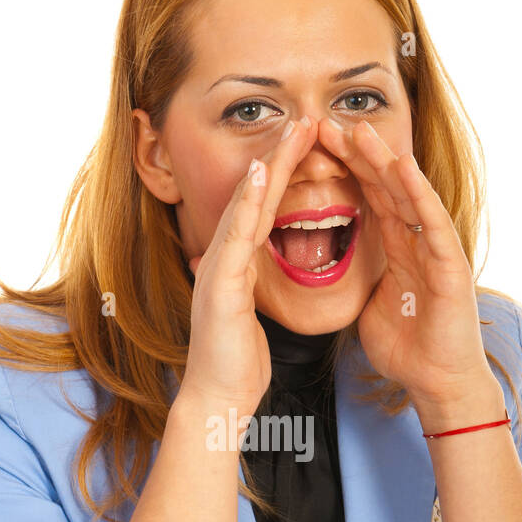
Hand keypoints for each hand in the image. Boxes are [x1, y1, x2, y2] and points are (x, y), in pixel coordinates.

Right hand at [180, 116, 317, 420]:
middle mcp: (222, 260)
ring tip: (293, 131)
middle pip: (254, 198)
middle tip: (304, 119)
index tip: (305, 146)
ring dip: (269, 167)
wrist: (216, 402)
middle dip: (279, 157)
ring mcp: (218, 270)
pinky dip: (248, 203)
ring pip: (246, 207)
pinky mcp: (219, 287)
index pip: (262, 212)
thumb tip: (233, 270)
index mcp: (234, 267)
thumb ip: (243, 289)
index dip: (281, 177)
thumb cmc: (235, 366)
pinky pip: (238, 237)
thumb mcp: (245, 318)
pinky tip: (261, 176)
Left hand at [317, 117, 500, 420]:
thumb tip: (337, 270)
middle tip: (326, 123)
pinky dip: (418, 193)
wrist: (438, 383)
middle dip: (358, 155)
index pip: (369, 199)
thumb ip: (361, 280)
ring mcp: (437, 250)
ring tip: (359, 130)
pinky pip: (433, 222)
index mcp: (399, 249)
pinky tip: (402, 167)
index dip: (344, 171)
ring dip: (385, 161)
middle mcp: (419, 242)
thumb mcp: (371, 306)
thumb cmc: (410, 350)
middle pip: (386, 187)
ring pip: (409, 195)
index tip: (315, 146)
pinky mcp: (451, 265)